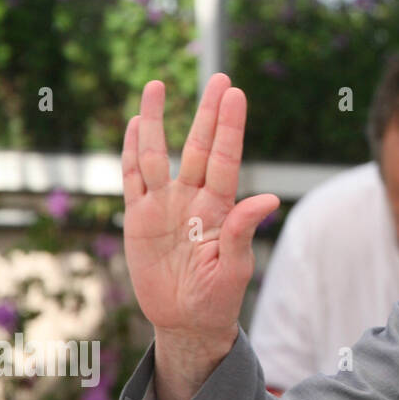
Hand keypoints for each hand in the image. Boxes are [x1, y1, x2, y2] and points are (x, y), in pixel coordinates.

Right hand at [122, 74, 278, 347]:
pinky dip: (131, 150)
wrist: (185, 321)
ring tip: (156, 85)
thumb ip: (242, 231)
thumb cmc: (218, 297)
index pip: (225, 159)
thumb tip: (268, 200)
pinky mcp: (138, 217)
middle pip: (198, 147)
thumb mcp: (233, 268)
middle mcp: (193, 198)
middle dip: (207, 113)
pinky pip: (132, 178)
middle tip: (220, 77)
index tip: (235, 94)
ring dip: (157, 121)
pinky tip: (135, 124)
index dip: (229, 127)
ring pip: (158, 154)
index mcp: (220, 208)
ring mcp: (164, 204)